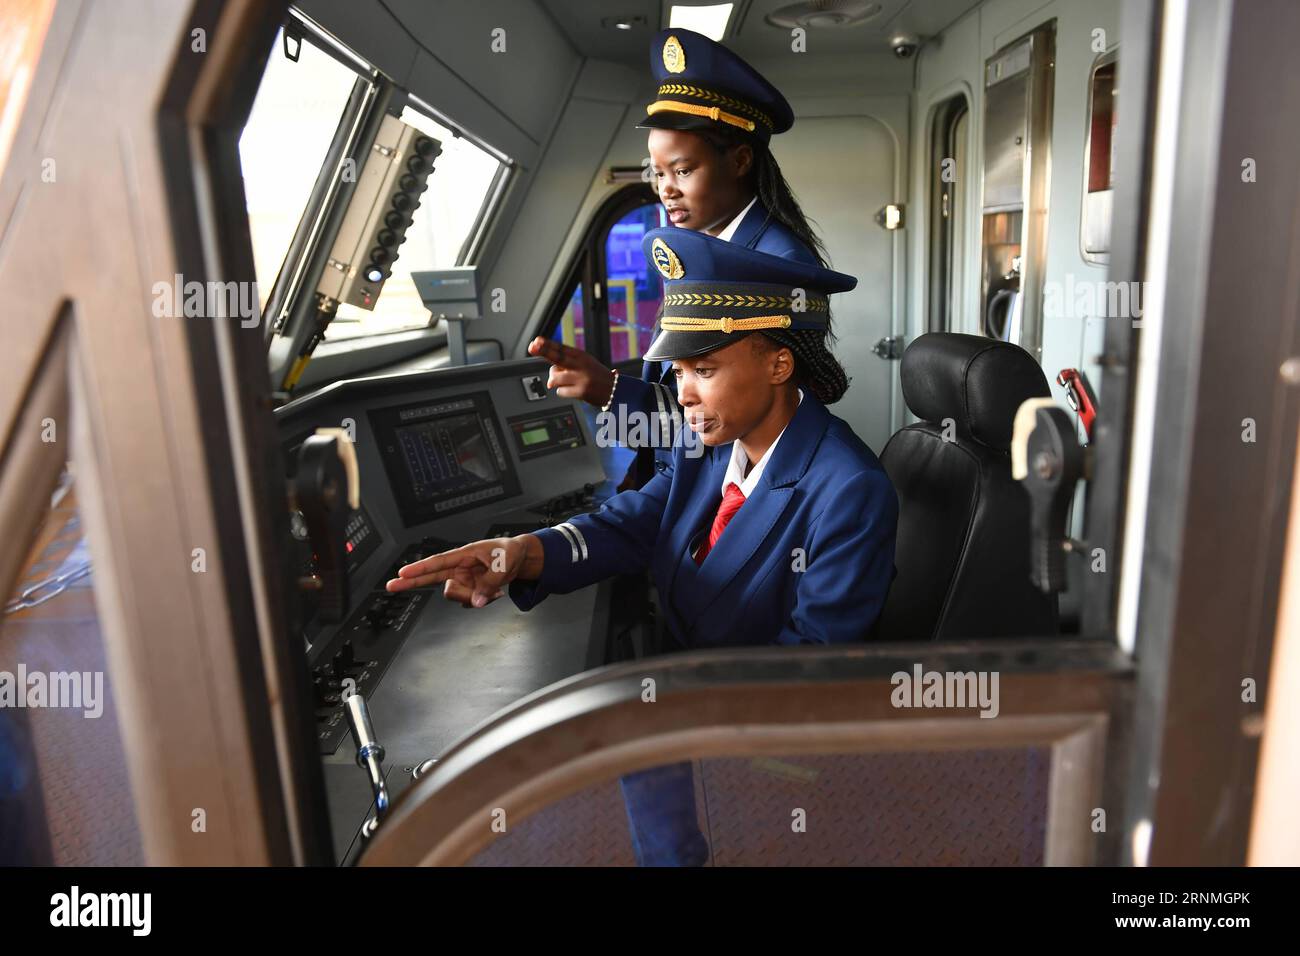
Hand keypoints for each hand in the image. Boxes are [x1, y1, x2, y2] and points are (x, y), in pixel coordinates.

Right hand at [385, 535, 543, 607]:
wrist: (520, 559)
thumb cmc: (509, 552)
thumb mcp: (504, 563)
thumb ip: (490, 583)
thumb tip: (477, 601)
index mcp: (464, 554)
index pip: (437, 562)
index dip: (418, 568)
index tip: (402, 573)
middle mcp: (459, 568)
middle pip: (431, 578)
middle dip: (411, 582)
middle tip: (392, 586)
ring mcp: (464, 581)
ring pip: (455, 596)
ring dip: (472, 597)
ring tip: (494, 590)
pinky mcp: (471, 590)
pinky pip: (469, 602)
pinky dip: (482, 601)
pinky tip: (494, 593)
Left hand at [528, 337, 615, 407]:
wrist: (615, 390)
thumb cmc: (596, 376)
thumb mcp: (584, 364)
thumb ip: (566, 366)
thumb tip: (550, 376)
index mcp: (581, 356)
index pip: (561, 348)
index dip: (547, 345)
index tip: (536, 341)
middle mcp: (581, 365)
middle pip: (557, 357)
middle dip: (542, 351)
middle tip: (531, 347)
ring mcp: (581, 378)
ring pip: (555, 378)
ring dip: (556, 381)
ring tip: (567, 382)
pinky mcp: (581, 391)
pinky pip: (561, 392)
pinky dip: (563, 392)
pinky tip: (573, 391)